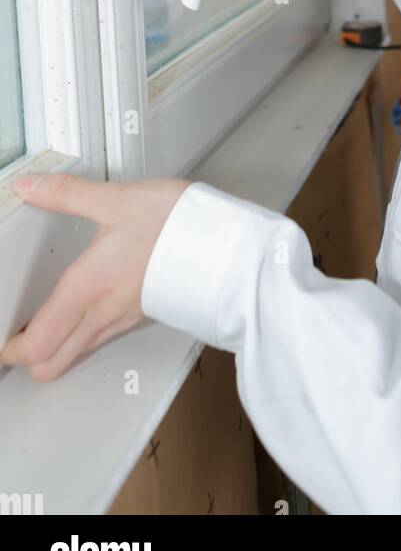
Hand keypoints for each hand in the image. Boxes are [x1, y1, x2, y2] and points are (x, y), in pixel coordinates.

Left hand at [0, 173, 189, 380]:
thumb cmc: (178, 227)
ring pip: (74, 354)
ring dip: (52, 349)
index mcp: (88, 288)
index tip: (0, 336)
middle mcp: (102, 313)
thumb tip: (30, 187)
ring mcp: (123, 319)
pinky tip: (82, 309)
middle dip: (25, 359)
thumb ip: (68, 195)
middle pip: (50, 364)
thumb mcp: (117, 200)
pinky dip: (79, 336)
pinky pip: (99, 338)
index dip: (8, 349)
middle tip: (13, 338)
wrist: (228, 245)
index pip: (35, 343)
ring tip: (40, 325)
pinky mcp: (141, 314)